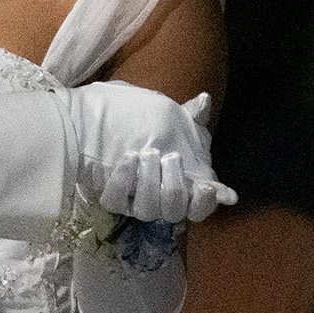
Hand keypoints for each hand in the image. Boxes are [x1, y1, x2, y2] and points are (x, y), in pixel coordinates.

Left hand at [64, 85, 236, 223]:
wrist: (106, 125)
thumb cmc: (150, 127)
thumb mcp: (174, 120)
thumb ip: (193, 115)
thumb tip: (204, 100)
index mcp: (185, 186)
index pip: (201, 207)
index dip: (205, 202)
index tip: (207, 186)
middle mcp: (162, 201)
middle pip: (175, 212)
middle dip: (175, 187)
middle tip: (170, 157)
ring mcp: (136, 202)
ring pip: (147, 210)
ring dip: (149, 183)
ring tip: (147, 153)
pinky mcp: (113, 200)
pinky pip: (116, 202)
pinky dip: (122, 181)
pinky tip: (127, 158)